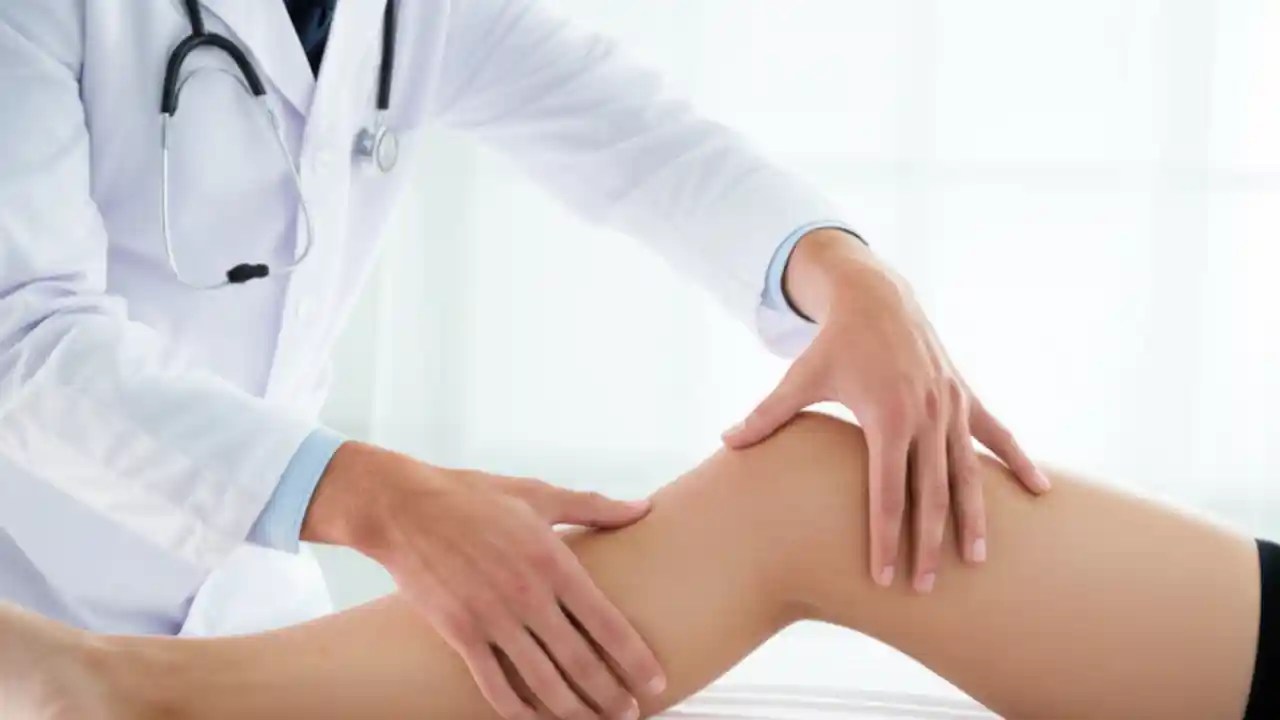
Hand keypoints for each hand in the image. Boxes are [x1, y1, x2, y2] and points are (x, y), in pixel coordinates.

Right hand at [303, 443, 664, 719]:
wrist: (404, 507)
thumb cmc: (474, 496)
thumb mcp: (539, 495)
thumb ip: (595, 507)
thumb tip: (643, 508)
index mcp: (553, 561)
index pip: (607, 622)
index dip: (635, 658)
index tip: (654, 682)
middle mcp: (528, 596)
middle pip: (580, 661)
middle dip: (610, 695)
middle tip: (630, 715)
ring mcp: (492, 618)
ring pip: (542, 681)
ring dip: (572, 711)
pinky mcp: (460, 634)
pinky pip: (494, 685)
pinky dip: (517, 710)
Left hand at [723, 229, 1050, 593]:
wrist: (876, 297)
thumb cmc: (834, 344)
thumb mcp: (799, 377)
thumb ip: (766, 416)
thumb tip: (726, 444)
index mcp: (887, 416)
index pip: (888, 492)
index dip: (886, 538)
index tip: (884, 578)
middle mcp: (925, 414)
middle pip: (930, 493)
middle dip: (928, 544)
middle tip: (925, 588)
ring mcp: (950, 405)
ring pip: (967, 472)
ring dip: (974, 517)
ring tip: (978, 559)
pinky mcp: (965, 396)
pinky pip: (996, 434)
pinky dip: (1018, 461)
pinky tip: (1040, 491)